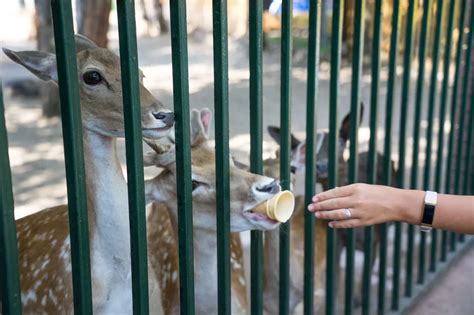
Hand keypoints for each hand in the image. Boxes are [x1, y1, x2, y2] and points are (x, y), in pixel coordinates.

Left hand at [307, 183, 422, 227]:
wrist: (397, 203)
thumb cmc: (379, 193)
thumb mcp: (363, 187)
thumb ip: (347, 191)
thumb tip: (332, 193)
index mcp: (356, 189)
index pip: (335, 193)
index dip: (323, 196)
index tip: (313, 199)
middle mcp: (357, 200)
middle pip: (334, 204)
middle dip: (320, 206)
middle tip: (310, 208)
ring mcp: (360, 212)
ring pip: (338, 214)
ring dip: (326, 215)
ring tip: (317, 215)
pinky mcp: (364, 221)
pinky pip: (347, 224)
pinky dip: (338, 224)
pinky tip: (330, 224)